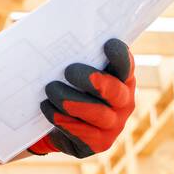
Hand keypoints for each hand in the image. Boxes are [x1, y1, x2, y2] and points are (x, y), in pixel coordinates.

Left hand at [29, 38, 135, 157]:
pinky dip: (64, 120)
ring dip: (72, 101)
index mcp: (122, 78)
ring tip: (51, 90)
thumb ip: (74, 54)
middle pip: (115, 91)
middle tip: (69, 71)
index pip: (126, 65)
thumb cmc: (67, 85)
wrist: (57, 121)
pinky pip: (84, 133)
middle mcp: (124, 102)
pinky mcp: (100, 143)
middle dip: (93, 80)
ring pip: (98, 114)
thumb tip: (55, 30)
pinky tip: (48, 109)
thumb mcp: (72, 68)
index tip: (106, 44)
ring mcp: (114, 124)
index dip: (119, 56)